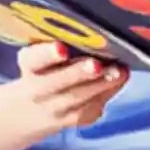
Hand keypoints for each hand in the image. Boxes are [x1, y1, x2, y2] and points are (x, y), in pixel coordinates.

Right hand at [12, 42, 128, 135]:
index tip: (62, 49)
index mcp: (29, 64)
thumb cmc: (47, 66)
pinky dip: (109, 91)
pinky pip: (92, 107)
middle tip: (96, 65)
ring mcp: (55, 108)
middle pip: (56, 82)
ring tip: (119, 71)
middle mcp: (37, 89)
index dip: (48, 54)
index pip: (34, 58)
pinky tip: (120, 77)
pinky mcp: (75, 119)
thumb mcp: (45, 52)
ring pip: (78, 98)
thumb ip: (64, 41)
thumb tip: (94, 29)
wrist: (32, 109)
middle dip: (78, 73)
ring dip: (101, 84)